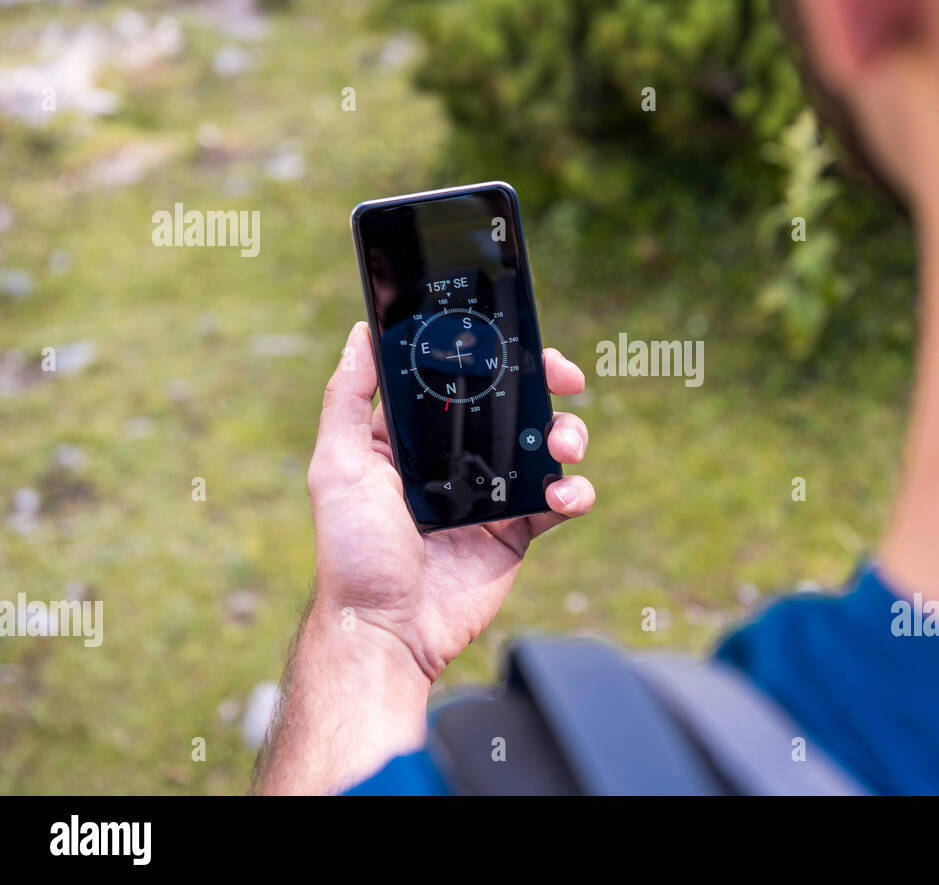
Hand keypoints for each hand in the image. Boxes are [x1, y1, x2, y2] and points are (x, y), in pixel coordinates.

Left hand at [306, 321, 594, 681]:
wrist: (388, 630)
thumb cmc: (352, 553)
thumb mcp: (338, 467)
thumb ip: (347, 400)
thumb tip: (362, 334)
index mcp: (413, 438)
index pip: (460, 381)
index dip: (494, 357)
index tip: (522, 343)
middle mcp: (453, 461)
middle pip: (512, 407)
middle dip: (546, 387)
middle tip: (567, 380)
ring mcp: (489, 496)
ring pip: (543, 447)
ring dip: (566, 435)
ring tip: (563, 447)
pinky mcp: (515, 532)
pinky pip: (558, 501)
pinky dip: (573, 492)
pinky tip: (563, 496)